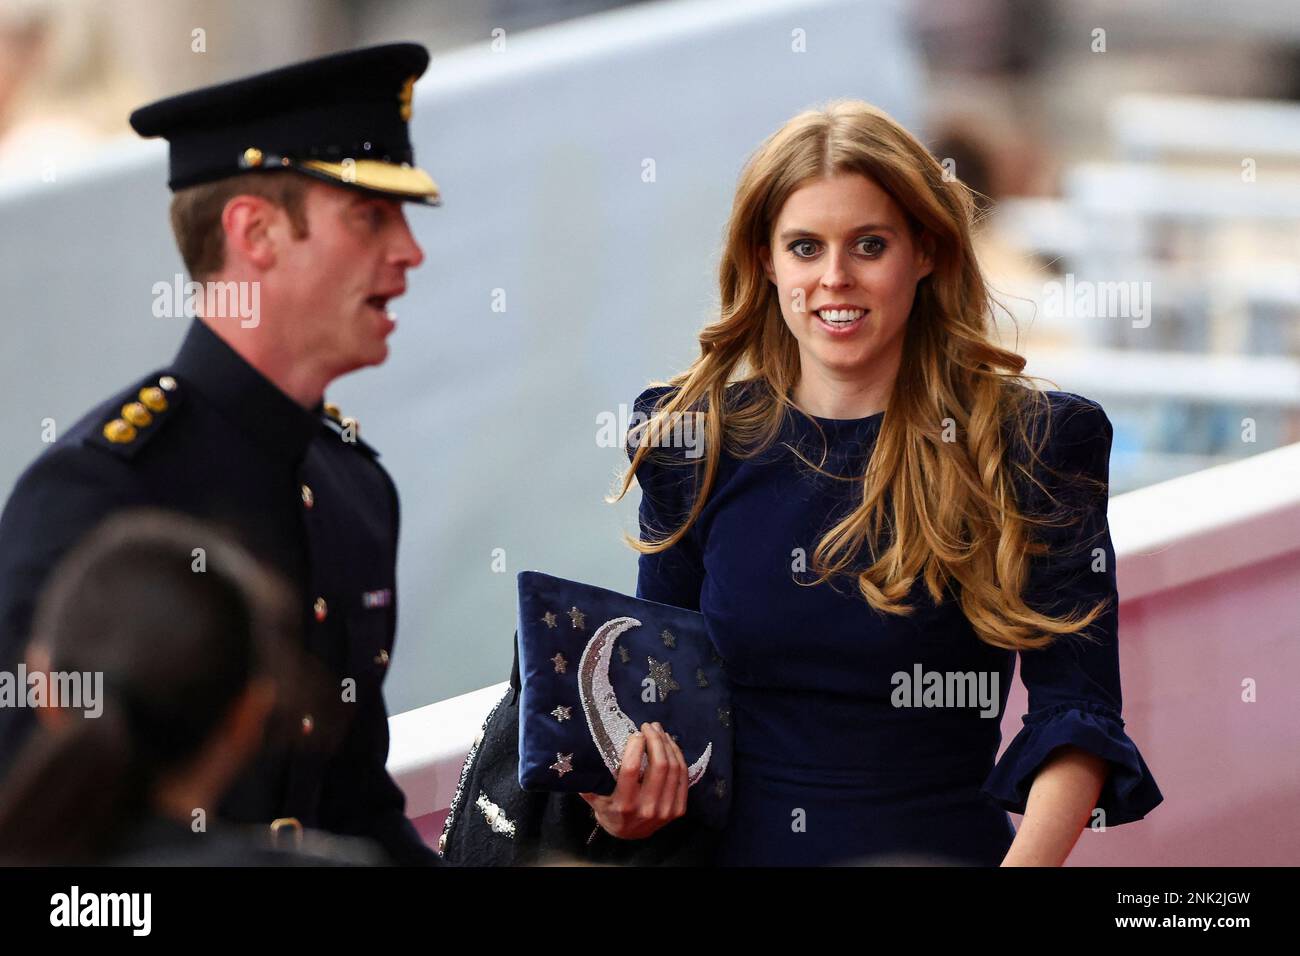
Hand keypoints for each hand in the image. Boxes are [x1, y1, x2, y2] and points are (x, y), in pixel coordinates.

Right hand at [579, 722, 687, 839]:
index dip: (636, 747)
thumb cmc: (610, 812)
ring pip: (674, 769)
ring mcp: (665, 810)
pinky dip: (678, 757)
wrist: (630, 836)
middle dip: (655, 740)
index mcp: (624, 805)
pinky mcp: (678, 810)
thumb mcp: (595, 799)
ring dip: (668, 745)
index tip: (636, 733)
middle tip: (649, 726)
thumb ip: (588, 779)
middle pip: (659, 766)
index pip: (632, 770)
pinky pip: (683, 777)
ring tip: (659, 731)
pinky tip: (670, 745)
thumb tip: (577, 752)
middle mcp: (647, 808)